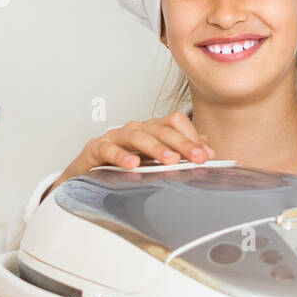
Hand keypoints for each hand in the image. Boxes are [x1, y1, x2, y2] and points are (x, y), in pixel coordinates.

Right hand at [45, 112, 215, 197]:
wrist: (88, 174)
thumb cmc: (123, 166)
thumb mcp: (155, 160)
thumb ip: (181, 153)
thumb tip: (208, 152)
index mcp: (150, 129)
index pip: (175, 123)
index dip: (192, 136)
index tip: (206, 155)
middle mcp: (134, 129)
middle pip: (161, 129)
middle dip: (181, 144)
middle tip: (197, 158)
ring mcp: (114, 137)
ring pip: (137, 135)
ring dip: (156, 148)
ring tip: (170, 160)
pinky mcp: (95, 148)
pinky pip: (107, 148)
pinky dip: (120, 155)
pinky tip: (132, 164)